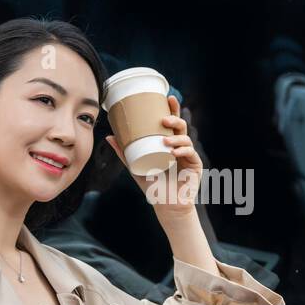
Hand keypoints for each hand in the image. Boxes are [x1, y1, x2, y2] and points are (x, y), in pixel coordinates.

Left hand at [105, 95, 203, 216]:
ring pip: (186, 139)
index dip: (172, 109)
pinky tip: (174, 153)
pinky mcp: (195, 166)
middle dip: (175, 118)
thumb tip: (109, 136)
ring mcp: (189, 156)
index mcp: (169, 143)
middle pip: (181, 126)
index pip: (172, 123)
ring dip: (176, 138)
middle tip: (163, 119)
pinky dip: (182, 151)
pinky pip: (191, 153)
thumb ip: (124, 152)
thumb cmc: (153, 186)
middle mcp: (180, 147)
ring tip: (165, 141)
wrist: (165, 206)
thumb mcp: (135, 166)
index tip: (167, 98)